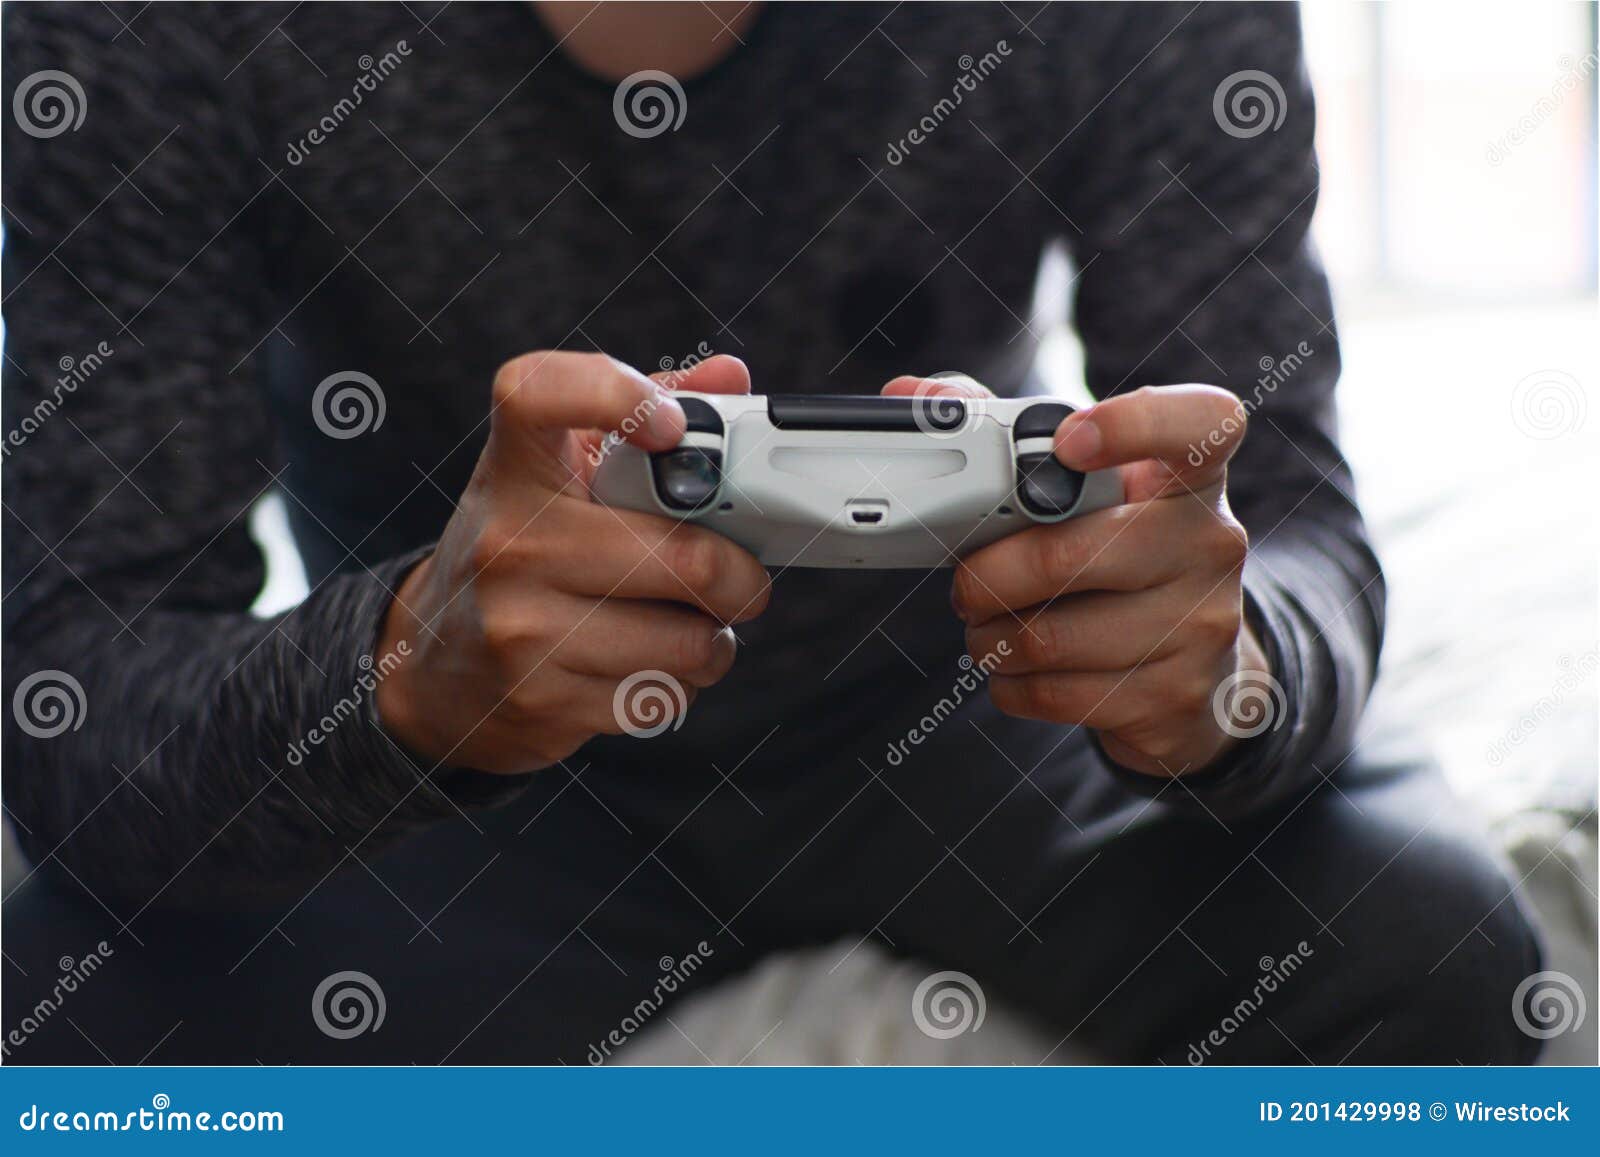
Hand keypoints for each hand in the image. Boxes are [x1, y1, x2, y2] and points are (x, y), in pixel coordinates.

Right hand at [376, 351, 770, 773]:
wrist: (434, 669)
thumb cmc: (519, 552)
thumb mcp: (558, 472)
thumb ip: (641, 414)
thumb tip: (730, 374)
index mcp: (514, 466)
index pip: (539, 393)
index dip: (616, 394)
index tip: (670, 425)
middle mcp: (509, 542)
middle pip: (687, 559)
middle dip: (742, 577)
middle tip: (741, 578)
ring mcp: (521, 628)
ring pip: (691, 641)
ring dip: (713, 639)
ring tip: (686, 624)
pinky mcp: (543, 701)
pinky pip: (665, 696)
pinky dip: (679, 685)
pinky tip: (646, 664)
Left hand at [936, 380, 1272, 776]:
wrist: (1200, 660)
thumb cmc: (1122, 548)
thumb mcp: (1091, 486)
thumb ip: (1003, 428)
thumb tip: (908, 396)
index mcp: (1191, 473)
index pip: (1196, 423)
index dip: (1133, 426)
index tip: (1067, 441)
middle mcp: (1212, 543)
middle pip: (1070, 554)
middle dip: (988, 575)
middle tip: (965, 585)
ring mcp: (1202, 625)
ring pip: (1051, 636)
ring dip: (990, 638)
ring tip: (986, 629)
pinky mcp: (1176, 696)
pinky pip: (1059, 694)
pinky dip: (1012, 685)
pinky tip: (1014, 670)